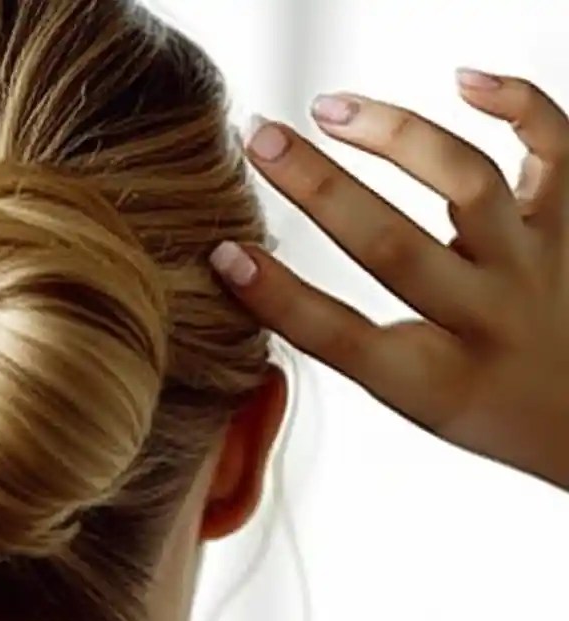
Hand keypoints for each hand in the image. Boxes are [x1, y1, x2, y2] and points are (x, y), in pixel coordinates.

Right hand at [211, 71, 568, 485]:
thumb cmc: (496, 405)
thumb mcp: (420, 399)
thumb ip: (354, 346)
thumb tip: (250, 277)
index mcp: (436, 382)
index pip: (341, 338)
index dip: (276, 295)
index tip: (223, 252)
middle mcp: (490, 321)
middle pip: (393, 246)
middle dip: (317, 185)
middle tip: (259, 137)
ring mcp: (538, 267)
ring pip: (469, 183)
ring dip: (393, 135)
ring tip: (331, 109)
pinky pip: (557, 148)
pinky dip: (517, 101)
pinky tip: (462, 78)